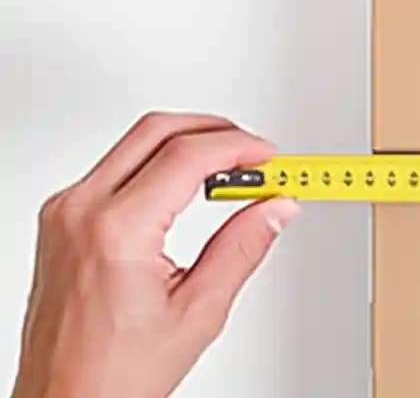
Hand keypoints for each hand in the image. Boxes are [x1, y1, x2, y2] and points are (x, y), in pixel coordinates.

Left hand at [12, 112, 298, 397]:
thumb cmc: (113, 373)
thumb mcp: (197, 312)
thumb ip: (242, 248)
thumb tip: (275, 208)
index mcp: (115, 232)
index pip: (187, 156)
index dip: (239, 147)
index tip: (268, 157)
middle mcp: (80, 212)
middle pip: (156, 131)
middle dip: (215, 130)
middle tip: (254, 152)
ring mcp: (64, 213)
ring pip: (133, 142)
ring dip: (185, 144)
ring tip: (228, 170)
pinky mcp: (60, 220)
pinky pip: (113, 167)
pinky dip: (156, 163)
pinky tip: (185, 184)